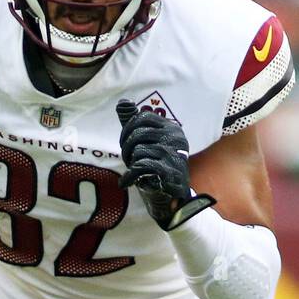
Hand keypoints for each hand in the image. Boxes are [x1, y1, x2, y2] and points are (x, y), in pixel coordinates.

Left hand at [116, 100, 213, 231]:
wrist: (171, 196)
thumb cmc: (158, 165)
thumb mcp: (146, 142)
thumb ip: (134, 123)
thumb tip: (122, 102)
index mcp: (171, 128)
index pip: (142, 117)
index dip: (128, 129)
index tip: (125, 143)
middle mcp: (176, 138)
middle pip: (138, 134)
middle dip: (127, 148)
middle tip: (128, 160)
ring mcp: (174, 154)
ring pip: (139, 151)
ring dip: (131, 163)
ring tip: (134, 170)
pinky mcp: (170, 172)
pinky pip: (141, 166)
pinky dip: (130, 176)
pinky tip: (126, 182)